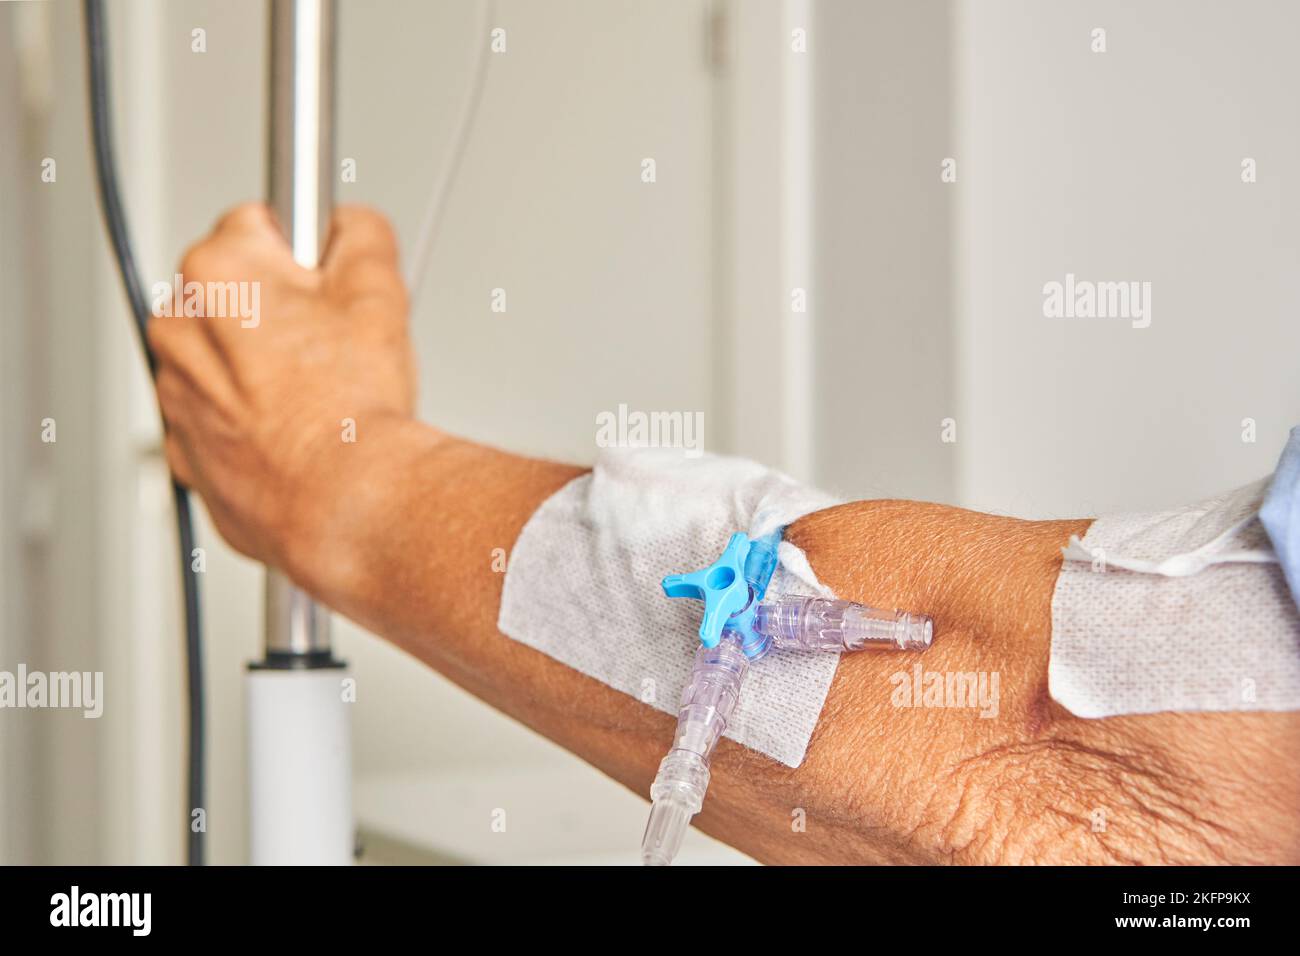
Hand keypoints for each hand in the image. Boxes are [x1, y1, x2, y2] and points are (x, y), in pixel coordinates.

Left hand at [148, 202, 415, 570]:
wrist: (342, 500)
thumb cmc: (350, 407)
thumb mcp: (379, 289)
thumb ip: (361, 233)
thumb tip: (350, 226)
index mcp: (216, 273)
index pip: (259, 227)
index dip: (307, 257)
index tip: (328, 285)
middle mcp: (178, 329)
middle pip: (237, 295)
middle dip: (280, 312)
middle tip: (333, 346)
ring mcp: (176, 395)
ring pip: (227, 360)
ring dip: (264, 368)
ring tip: (319, 396)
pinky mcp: (188, 452)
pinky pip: (222, 419)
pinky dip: (253, 423)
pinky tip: (298, 432)